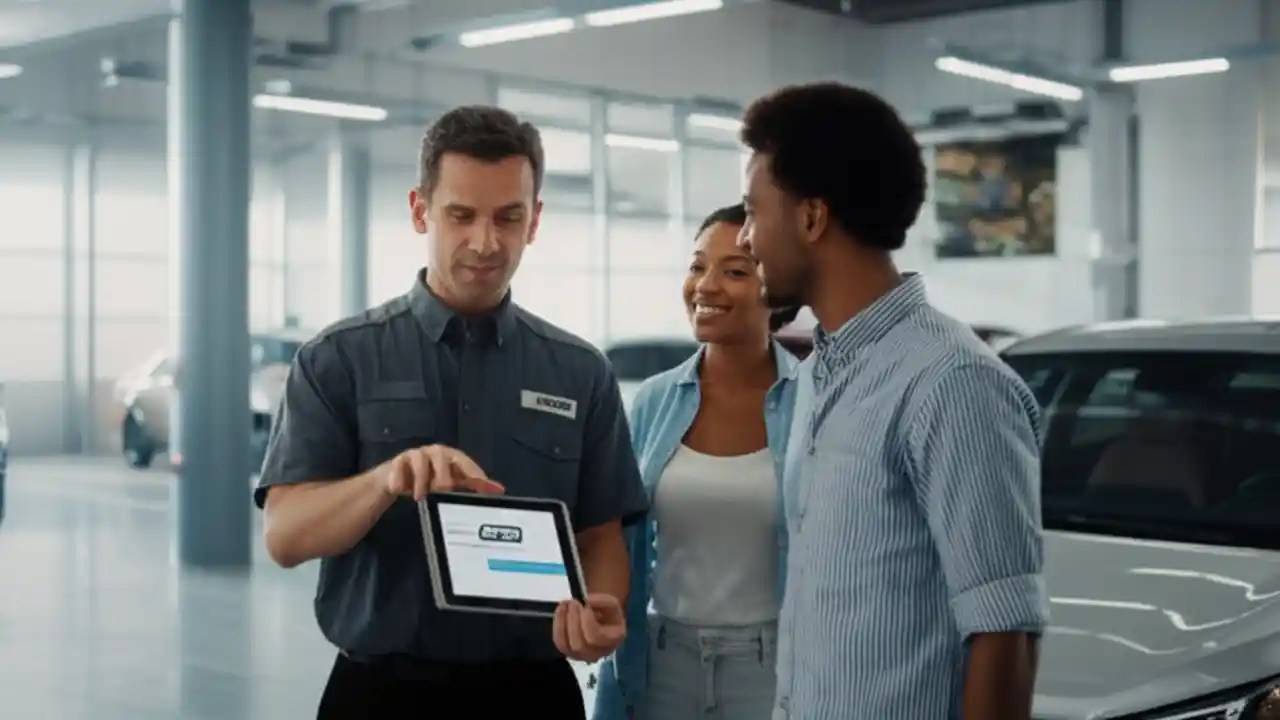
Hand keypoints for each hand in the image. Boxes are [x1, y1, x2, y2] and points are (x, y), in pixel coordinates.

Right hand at [379, 444, 504, 500]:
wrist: (398, 478)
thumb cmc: (430, 479)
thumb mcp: (453, 481)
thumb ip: (474, 484)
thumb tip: (499, 490)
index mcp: (451, 457)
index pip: (464, 462)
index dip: (473, 471)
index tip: (481, 483)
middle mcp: (435, 453)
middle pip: (441, 457)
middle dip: (442, 475)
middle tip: (443, 490)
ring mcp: (417, 455)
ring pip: (420, 460)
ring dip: (420, 480)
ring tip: (420, 497)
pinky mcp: (399, 460)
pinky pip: (399, 465)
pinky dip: (400, 478)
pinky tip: (400, 490)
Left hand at [552, 593, 626, 662]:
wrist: (603, 621)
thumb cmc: (608, 613)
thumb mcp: (612, 603)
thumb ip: (603, 601)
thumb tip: (588, 601)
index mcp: (612, 641)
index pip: (595, 636)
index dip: (587, 620)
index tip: (586, 604)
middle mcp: (597, 654)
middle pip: (578, 644)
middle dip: (573, 620)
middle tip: (574, 602)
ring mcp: (581, 656)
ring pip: (565, 645)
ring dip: (562, 622)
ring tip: (565, 604)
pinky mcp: (569, 653)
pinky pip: (559, 642)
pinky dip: (557, 625)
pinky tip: (561, 610)